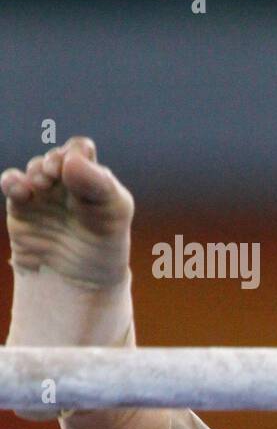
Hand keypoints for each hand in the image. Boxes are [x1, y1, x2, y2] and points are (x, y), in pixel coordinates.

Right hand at [3, 136, 132, 286]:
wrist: (81, 278)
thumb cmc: (105, 243)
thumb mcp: (113, 213)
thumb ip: (97, 183)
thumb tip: (69, 160)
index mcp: (93, 178)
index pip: (80, 150)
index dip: (75, 152)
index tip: (72, 167)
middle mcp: (67, 181)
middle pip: (53, 158)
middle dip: (52, 163)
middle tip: (52, 176)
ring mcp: (43, 192)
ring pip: (32, 169)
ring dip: (35, 172)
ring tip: (40, 185)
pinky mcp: (22, 205)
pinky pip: (12, 184)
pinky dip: (12, 181)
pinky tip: (20, 190)